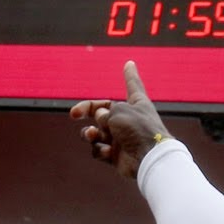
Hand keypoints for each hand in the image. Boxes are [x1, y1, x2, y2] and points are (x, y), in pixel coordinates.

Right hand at [70, 60, 171, 178]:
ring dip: (90, 133)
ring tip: (92, 134)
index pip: (132, 85)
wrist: (148, 159)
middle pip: (101, 111)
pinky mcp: (116, 155)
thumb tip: (99, 120)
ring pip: (95, 133)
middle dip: (86, 110)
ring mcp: (121, 138)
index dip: (130, 75)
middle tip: (74, 113)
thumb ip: (105, 112)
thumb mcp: (119, 112)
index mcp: (136, 104)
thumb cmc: (138, 130)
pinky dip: (99, 150)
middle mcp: (128, 120)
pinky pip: (99, 149)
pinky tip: (107, 152)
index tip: (130, 64)